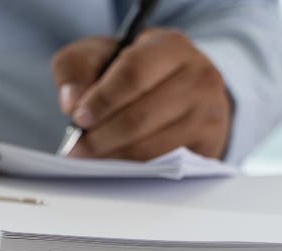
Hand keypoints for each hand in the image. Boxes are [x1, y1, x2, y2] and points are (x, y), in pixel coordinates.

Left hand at [51, 29, 231, 159]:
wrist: (171, 90)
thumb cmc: (127, 72)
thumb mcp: (96, 56)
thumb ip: (76, 69)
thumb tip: (72, 103)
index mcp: (170, 47)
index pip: (133, 74)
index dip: (101, 100)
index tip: (79, 118)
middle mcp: (199, 76)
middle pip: (140, 117)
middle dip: (100, 137)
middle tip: (76, 147)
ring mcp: (209, 113)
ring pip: (151, 147)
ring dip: (112, 157)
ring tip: (90, 157)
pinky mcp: (209, 145)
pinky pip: (164, 167)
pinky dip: (133, 172)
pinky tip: (114, 167)